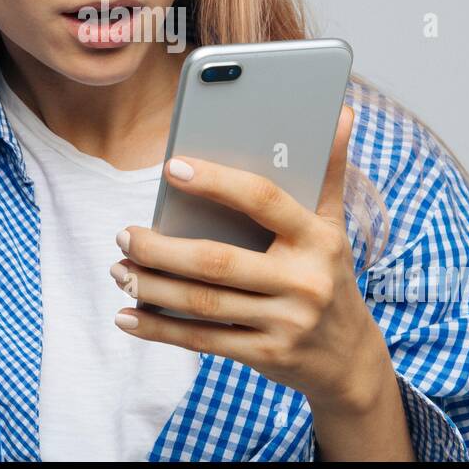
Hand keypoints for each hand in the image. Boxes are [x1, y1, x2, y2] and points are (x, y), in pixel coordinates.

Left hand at [110, 104, 390, 411]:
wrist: (350, 357)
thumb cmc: (329, 274)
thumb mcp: (334, 225)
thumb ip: (328, 170)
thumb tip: (341, 111)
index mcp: (318, 238)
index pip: (264, 201)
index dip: (217, 182)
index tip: (172, 167)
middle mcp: (305, 281)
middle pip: (218, 262)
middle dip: (161, 249)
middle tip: (124, 233)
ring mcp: (286, 323)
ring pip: (203, 303)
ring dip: (152, 287)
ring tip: (118, 270)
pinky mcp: (266, 356)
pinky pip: (203, 341)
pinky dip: (160, 330)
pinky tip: (127, 316)